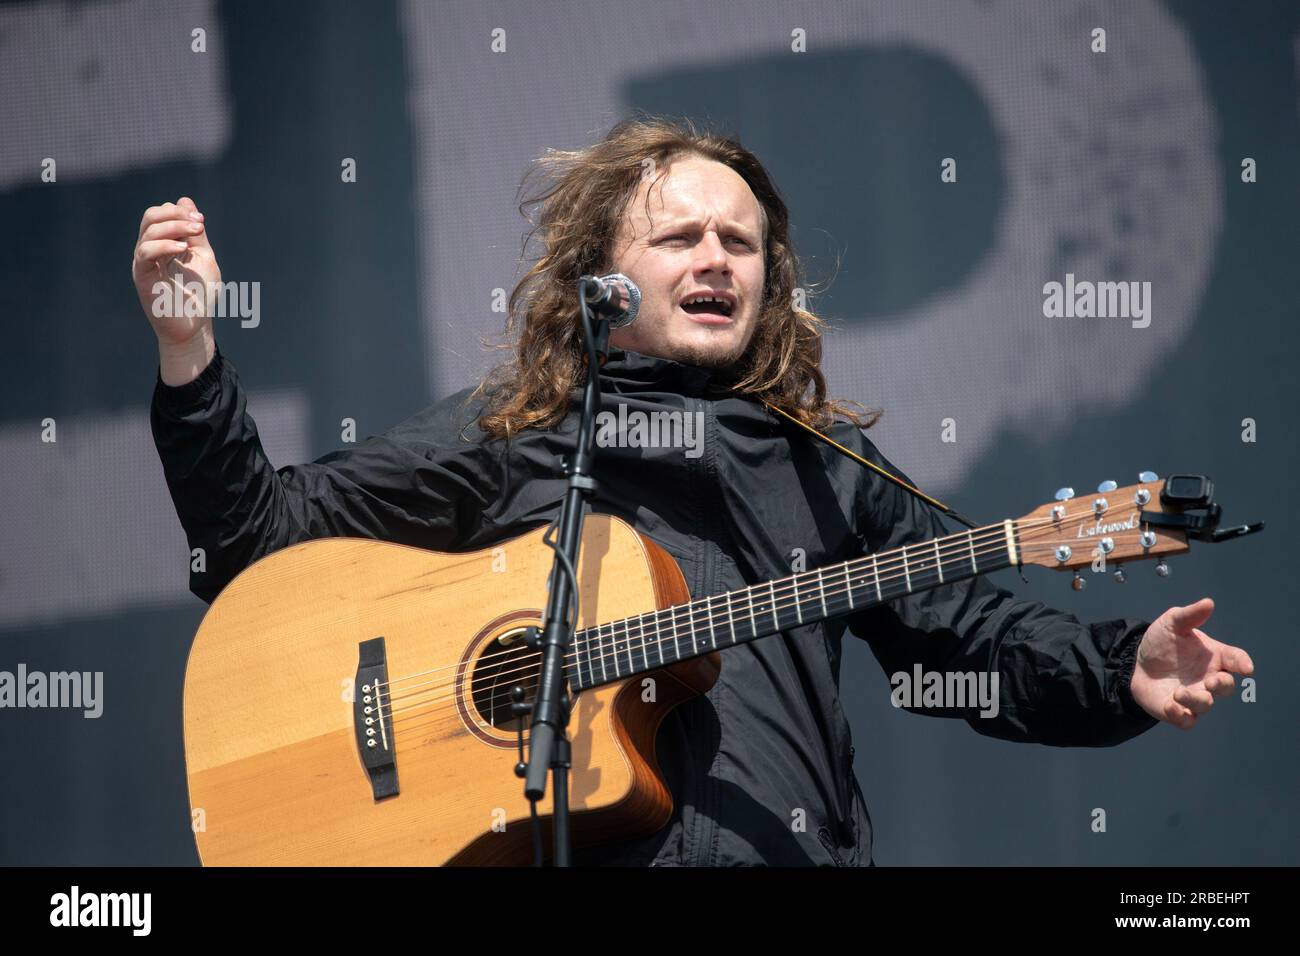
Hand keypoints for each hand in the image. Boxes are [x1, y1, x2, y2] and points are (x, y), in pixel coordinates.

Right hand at [131, 196, 220, 382]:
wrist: (194, 327)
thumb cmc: (199, 296)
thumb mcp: (203, 258)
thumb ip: (195, 233)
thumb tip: (185, 200)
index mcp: (162, 245)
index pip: (160, 215)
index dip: (179, 212)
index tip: (201, 221)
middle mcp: (149, 251)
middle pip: (150, 217)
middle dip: (175, 214)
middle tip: (198, 224)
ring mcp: (144, 263)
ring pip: (148, 231)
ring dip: (174, 226)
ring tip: (195, 232)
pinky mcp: (142, 277)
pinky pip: (145, 252)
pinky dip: (164, 245)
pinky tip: (183, 249)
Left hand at [1128, 597, 1253, 728]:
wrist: (1135, 662)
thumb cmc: (1162, 643)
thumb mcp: (1172, 623)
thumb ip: (1190, 615)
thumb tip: (1208, 603)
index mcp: (1214, 656)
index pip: (1236, 659)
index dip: (1242, 663)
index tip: (1246, 667)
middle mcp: (1208, 678)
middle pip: (1225, 686)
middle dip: (1222, 685)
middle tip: (1211, 680)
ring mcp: (1194, 696)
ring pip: (1205, 704)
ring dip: (1197, 700)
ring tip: (1179, 693)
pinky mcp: (1177, 710)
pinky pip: (1186, 720)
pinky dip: (1182, 716)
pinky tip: (1171, 706)